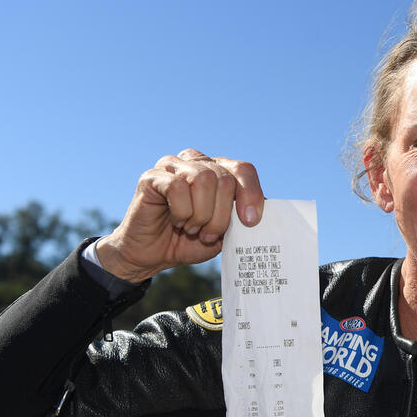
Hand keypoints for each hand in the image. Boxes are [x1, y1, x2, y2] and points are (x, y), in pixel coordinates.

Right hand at [95, 149, 263, 282]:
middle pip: (225, 179)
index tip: (250, 221)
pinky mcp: (152, 177)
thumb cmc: (187, 241)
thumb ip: (241, 218)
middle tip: (208, 234)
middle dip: (222, 215)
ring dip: (201, 214)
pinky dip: (182, 211)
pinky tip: (176, 221)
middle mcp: (196, 162)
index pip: (243, 169)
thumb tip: (267, 207)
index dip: (251, 193)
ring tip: (192, 228)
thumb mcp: (223, 233)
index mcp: (217, 171)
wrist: (150, 255)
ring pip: (203, 179)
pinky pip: (178, 187)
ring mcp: (173, 166)